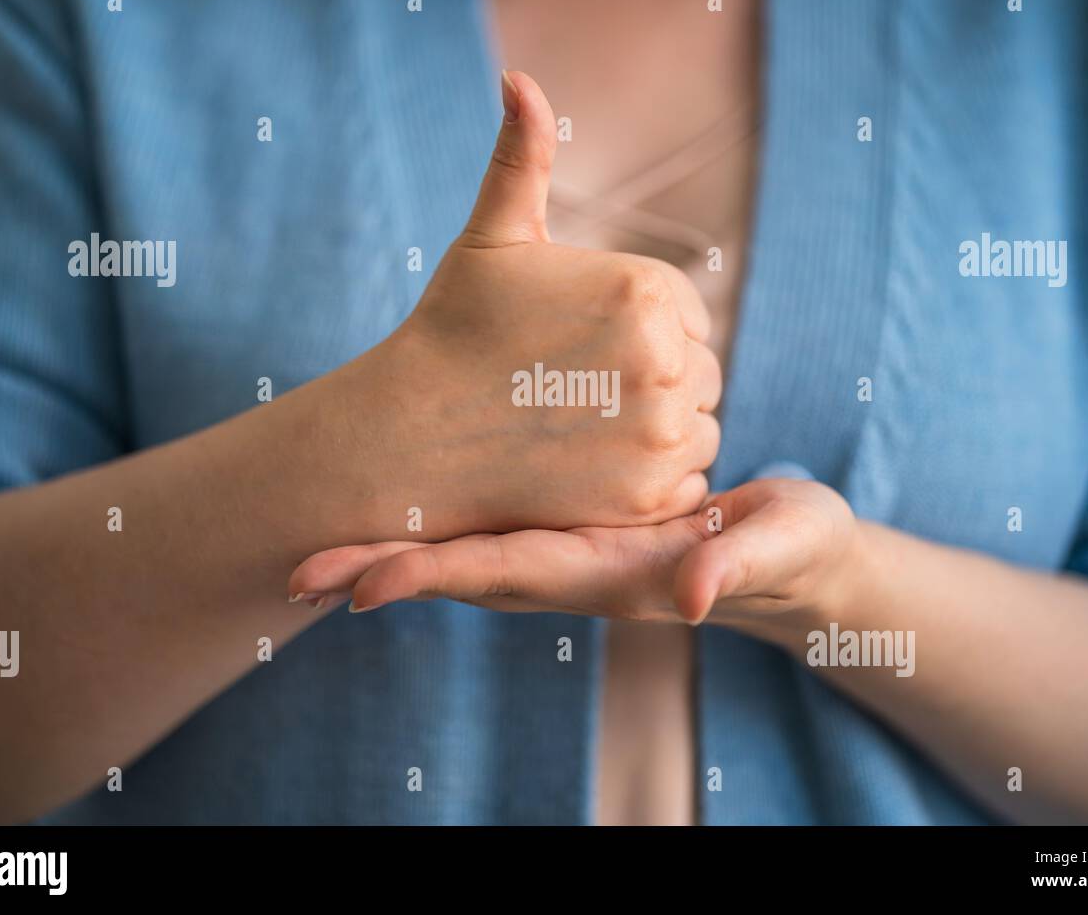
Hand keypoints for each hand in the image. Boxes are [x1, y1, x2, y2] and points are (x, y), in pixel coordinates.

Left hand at [287, 478, 862, 631]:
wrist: (789, 551)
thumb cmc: (788, 550)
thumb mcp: (779, 545)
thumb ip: (739, 562)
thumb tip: (692, 594)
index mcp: (612, 571)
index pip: (508, 573)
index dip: (435, 577)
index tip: (360, 588)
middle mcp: (574, 562)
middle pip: (464, 569)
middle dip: (383, 569)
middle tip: (297, 570)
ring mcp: (569, 540)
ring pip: (469, 544)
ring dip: (396, 544)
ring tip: (318, 543)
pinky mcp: (574, 515)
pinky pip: (495, 519)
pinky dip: (440, 516)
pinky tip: (399, 494)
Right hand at [338, 71, 720, 538]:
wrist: (414, 434)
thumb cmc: (455, 328)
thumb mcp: (495, 235)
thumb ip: (523, 157)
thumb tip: (518, 79)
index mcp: (645, 290)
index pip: (690, 317)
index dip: (641, 336)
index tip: (586, 353)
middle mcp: (667, 359)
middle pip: (701, 374)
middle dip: (653, 384)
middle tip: (581, 396)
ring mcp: (661, 433)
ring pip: (700, 429)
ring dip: (659, 432)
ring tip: (587, 430)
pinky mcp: (649, 496)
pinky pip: (689, 483)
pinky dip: (655, 480)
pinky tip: (597, 468)